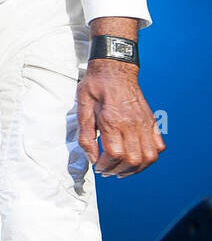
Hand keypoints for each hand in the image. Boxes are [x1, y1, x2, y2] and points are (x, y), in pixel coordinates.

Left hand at [76, 61, 164, 176]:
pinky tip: (137, 159)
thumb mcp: (82, 108)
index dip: (105, 165)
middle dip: (118, 171)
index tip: (98, 166)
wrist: (114, 69)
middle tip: (107, 171)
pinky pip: (158, 146)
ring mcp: (145, 123)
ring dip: (136, 169)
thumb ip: (85, 135)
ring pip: (149, 157)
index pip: (114, 154)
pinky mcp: (151, 122)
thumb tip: (91, 157)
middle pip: (133, 159)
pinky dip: (150, 158)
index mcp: (113, 120)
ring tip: (122, 170)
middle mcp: (132, 124)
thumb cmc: (95, 86)